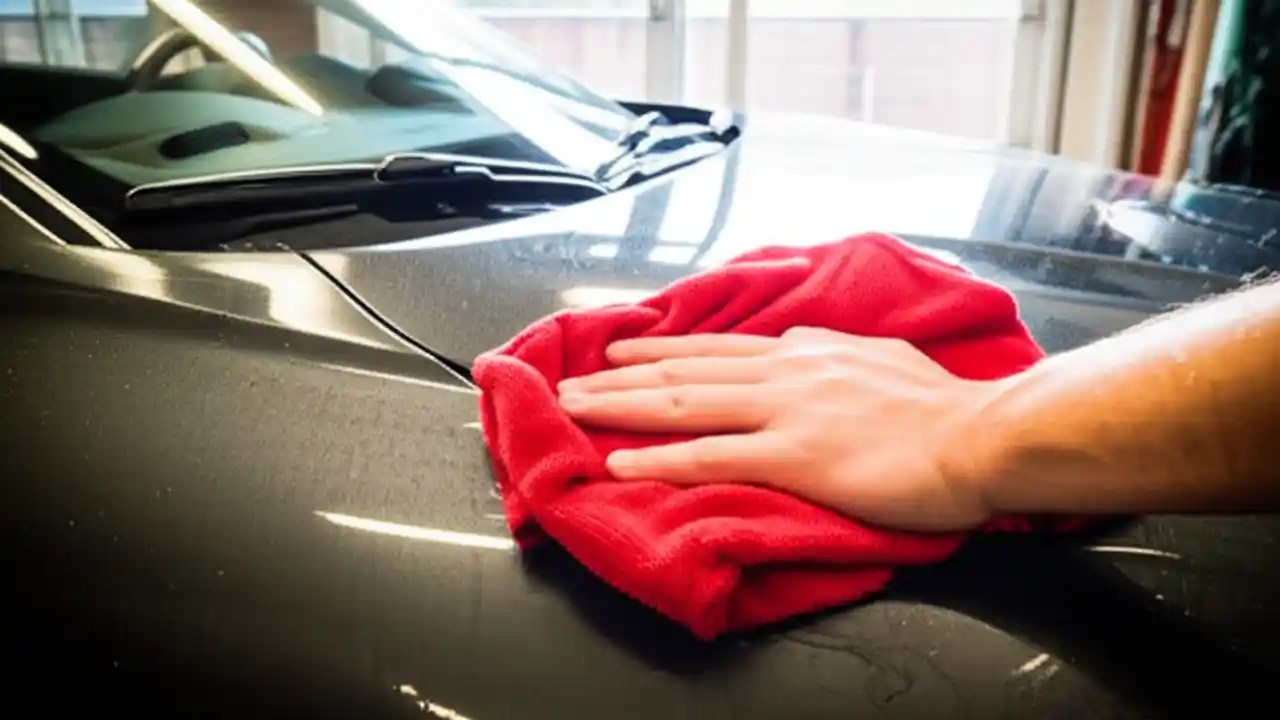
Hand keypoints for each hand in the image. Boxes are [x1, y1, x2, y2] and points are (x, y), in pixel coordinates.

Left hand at [557, 327, 1005, 530]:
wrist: (982, 435)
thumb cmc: (944, 407)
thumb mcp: (882, 357)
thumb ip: (837, 355)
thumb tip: (812, 350)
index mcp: (807, 350)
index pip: (718, 347)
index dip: (663, 348)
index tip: (623, 350)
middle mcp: (785, 370)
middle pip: (684, 370)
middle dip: (620, 376)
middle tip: (570, 380)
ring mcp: (784, 411)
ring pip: (683, 403)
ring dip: (620, 407)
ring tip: (573, 411)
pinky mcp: (792, 455)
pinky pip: (709, 456)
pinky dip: (659, 459)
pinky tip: (620, 462)